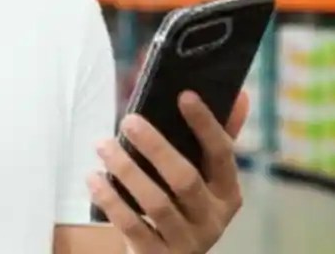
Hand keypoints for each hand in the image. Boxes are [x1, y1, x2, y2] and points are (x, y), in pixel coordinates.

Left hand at [89, 91, 249, 253]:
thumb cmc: (183, 207)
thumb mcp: (204, 179)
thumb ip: (217, 139)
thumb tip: (240, 96)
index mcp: (227, 193)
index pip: (222, 154)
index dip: (206, 125)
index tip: (184, 95)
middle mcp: (212, 220)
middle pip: (185, 179)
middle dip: (156, 146)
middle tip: (128, 120)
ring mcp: (186, 242)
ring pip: (156, 202)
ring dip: (127, 170)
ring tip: (103, 145)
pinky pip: (132, 226)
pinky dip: (111, 200)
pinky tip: (95, 178)